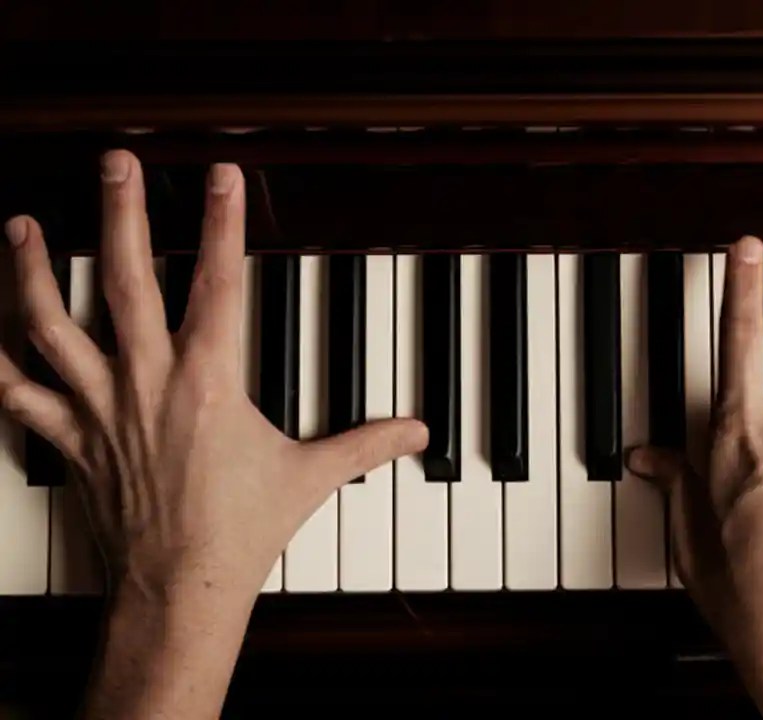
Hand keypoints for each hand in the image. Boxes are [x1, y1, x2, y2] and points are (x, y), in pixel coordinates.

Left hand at [0, 150, 427, 717]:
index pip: (220, 282)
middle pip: (127, 281)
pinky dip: (0, 363)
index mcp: (210, 380)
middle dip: (120, 216)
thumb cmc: (240, 530)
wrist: (180, 586)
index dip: (225, 222)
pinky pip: (22, 395)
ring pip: (52, 326)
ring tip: (20, 226)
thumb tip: (415, 429)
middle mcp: (149, 382)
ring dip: (32, 273)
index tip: (221, 174)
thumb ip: (366, 444)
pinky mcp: (72, 439)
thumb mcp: (312, 477)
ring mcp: (102, 407)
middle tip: (114, 164)